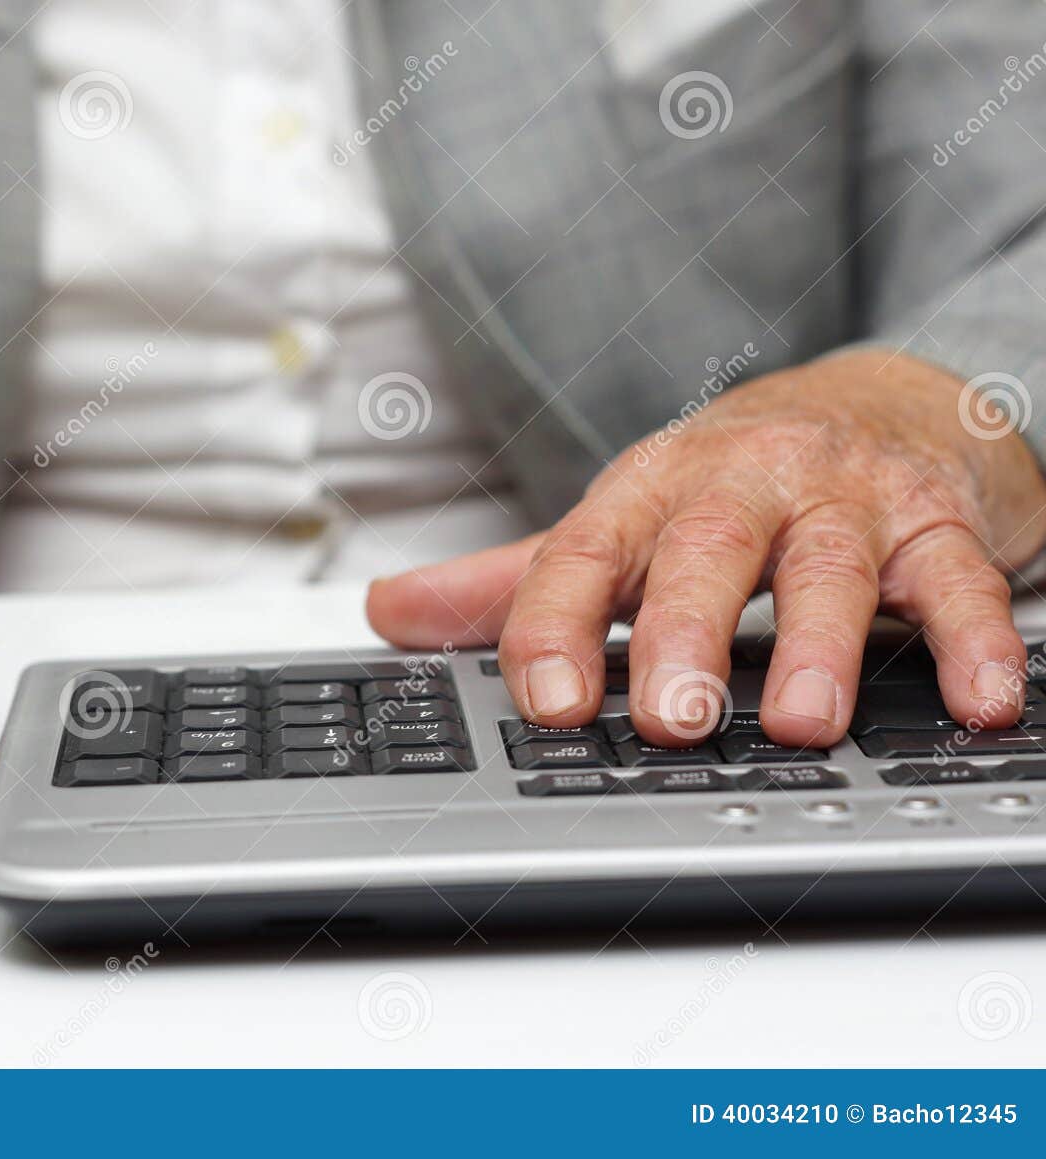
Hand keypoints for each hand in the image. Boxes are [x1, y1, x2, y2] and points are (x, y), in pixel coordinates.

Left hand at [368, 351, 1045, 746]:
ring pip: (828, 566)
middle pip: (701, 553)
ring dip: (820, 645)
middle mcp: (738, 486)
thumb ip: (515, 580)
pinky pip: (958, 579)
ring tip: (806, 723)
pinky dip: (973, 637)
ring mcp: (838, 500)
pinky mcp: (933, 522)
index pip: (579, 555)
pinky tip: (979, 697)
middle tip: (670, 719)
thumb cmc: (730, 481)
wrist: (879, 398)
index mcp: (646, 494)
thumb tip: (388, 611)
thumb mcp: (620, 520)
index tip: (544, 703)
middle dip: (682, 635)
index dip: (553, 626)